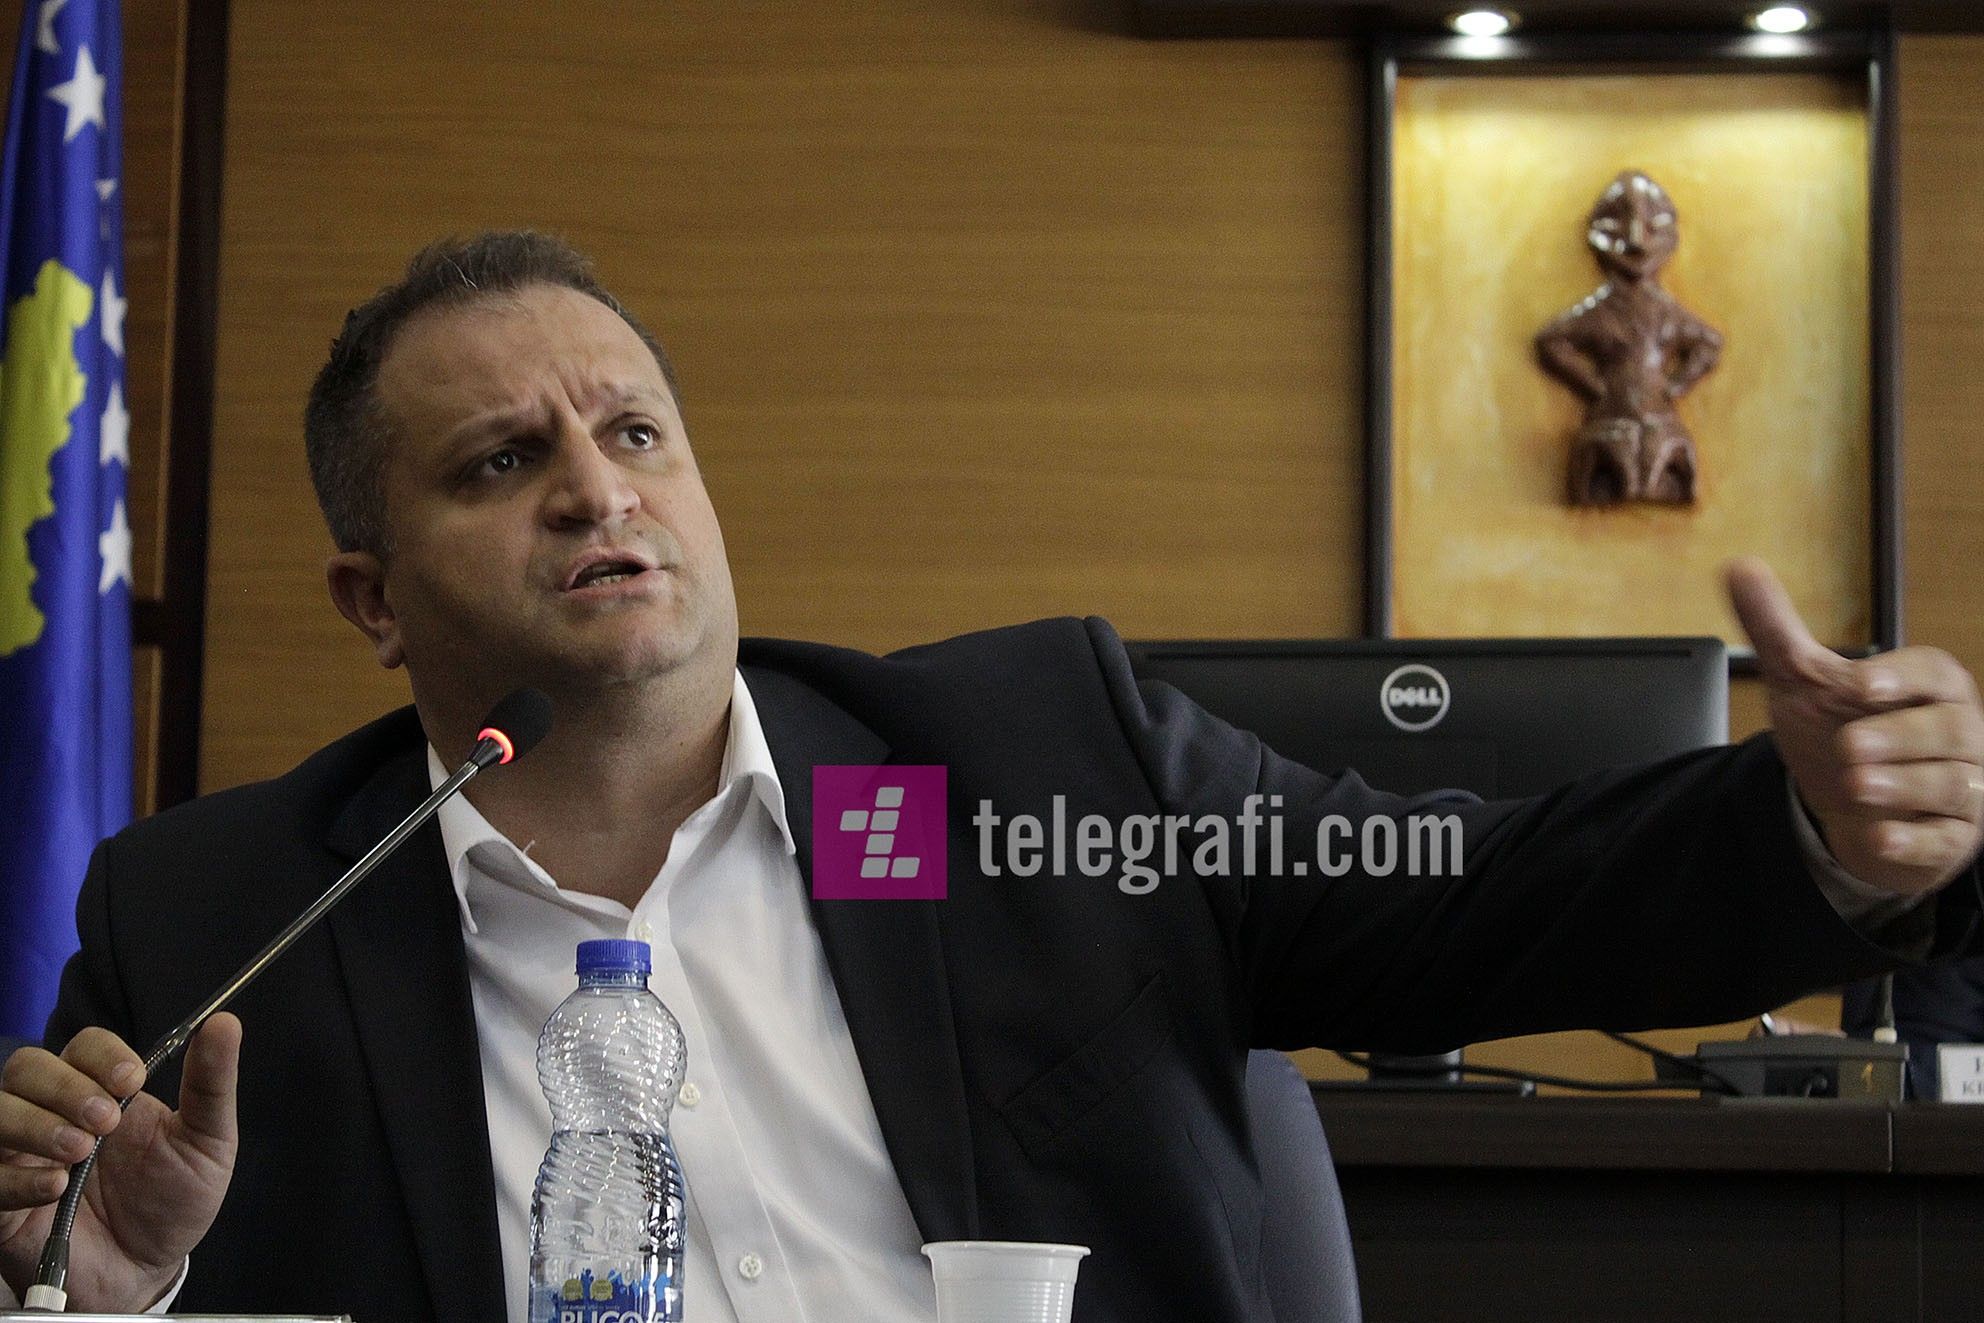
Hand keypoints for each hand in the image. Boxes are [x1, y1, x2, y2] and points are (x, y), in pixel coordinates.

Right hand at [0, 1016, 239, 1310]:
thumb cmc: (174, 1198)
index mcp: (103, 1090)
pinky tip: (56, 1188)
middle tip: (106, 1121)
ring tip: (80, 1151)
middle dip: (66, 1087)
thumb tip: (225, 1023)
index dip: (102, 1055)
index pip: (84, 1045)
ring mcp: (23, 1155)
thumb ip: (211, 1083)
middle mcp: (55, 1113)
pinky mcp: (3, 1202)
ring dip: (37, 1124)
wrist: (149, 1268)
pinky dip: (18, 1178)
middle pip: (28, 1068)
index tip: (132, 1079)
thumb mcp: (206, 1141)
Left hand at [1729, 557, 1983, 896]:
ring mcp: (1963, 787)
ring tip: (1856, 785)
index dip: (1901, 676)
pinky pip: (1944, 839)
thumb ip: (1778, 629)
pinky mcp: (1951, 836)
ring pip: (1953, 784)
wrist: (1855, 808)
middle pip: (1948, 728)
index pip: (1934, 672)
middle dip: (1899, 736)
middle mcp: (1959, 734)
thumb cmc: (1845, 731)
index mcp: (1930, 688)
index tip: (1859, 683)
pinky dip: (1913, 838)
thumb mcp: (1806, 682)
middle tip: (1847, 746)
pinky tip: (1879, 837)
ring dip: (1903, 785)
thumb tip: (1738, 567)